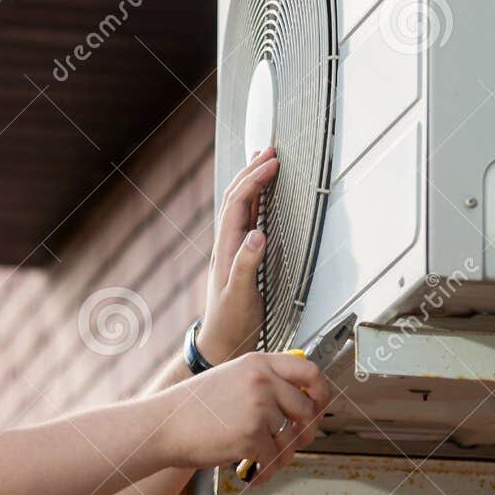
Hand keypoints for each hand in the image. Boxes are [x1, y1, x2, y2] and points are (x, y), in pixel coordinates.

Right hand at [158, 350, 330, 486]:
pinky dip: (265, 473)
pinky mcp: (251, 437)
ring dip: (283, 457)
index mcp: (258, 364)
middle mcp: (262, 382)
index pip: (309, 371)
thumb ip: (262, 381)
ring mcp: (258, 409)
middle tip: (295, 442)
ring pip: (291, 439)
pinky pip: (272, 460)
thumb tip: (296, 400)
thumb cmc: (191, 407)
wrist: (163, 426)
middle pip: (307, 409)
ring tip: (267, 462)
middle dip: (305, 432)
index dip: (322, 392)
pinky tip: (254, 474)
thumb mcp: (229, 378)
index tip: (319, 406)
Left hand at [197, 146, 278, 364]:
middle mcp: (227, 245)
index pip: (238, 203)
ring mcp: (232, 250)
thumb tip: (257, 234)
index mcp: (227, 249)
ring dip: (252, 181)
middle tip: (271, 150)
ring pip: (240, 206)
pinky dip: (255, 201)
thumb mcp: (241, 297)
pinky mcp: (240, 257)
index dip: (255, 180)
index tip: (274, 163)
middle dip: (253, 171)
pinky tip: (262, 198)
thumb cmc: (231, 324)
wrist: (220, 344)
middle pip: (236, 197)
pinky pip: (246, 220)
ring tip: (264, 161)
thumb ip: (246, 266)